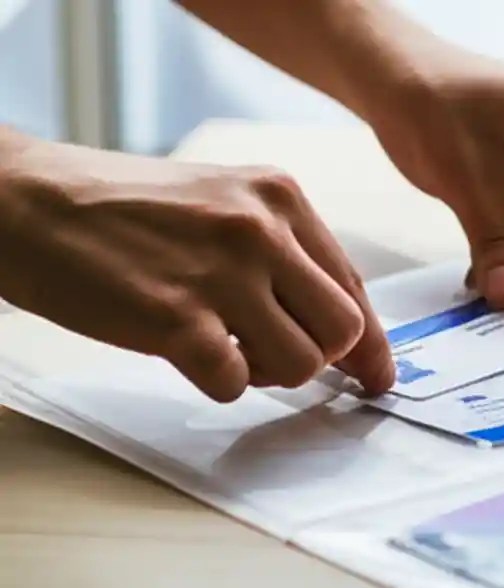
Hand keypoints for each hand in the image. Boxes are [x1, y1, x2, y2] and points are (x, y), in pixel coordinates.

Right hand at [0, 136, 394, 401]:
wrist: (24, 201)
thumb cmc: (124, 210)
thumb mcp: (221, 202)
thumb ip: (283, 253)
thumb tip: (340, 327)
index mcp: (280, 197)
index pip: (355, 286)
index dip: (372, 344)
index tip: (378, 377)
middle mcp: (261, 229)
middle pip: (343, 331)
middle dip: (317, 359)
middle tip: (272, 355)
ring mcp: (222, 274)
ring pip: (301, 364)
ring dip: (266, 373)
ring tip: (222, 346)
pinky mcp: (177, 319)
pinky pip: (236, 385)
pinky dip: (219, 384)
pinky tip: (188, 354)